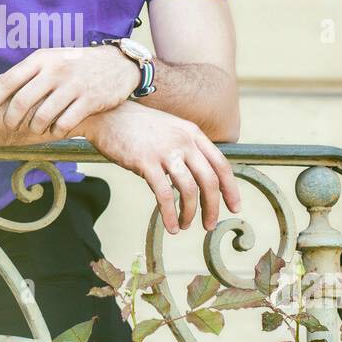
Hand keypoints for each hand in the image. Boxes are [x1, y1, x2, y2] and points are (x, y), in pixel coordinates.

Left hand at [0, 45, 138, 136]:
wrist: (116, 64)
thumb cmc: (72, 65)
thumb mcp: (43, 63)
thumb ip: (12, 77)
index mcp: (40, 59)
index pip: (8, 81)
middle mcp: (55, 70)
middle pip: (22, 101)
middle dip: (12, 120)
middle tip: (11, 127)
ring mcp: (74, 85)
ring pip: (43, 116)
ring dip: (34, 128)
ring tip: (35, 129)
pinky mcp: (90, 100)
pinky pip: (65, 123)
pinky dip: (56, 132)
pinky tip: (55, 131)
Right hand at [77, 104, 240, 234]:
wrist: (106, 114)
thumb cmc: (137, 126)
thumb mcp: (170, 129)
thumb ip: (186, 148)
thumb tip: (197, 178)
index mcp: (193, 134)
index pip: (221, 164)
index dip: (231, 189)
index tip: (234, 207)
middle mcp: (184, 141)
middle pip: (209, 180)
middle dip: (213, 207)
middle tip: (210, 225)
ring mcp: (165, 151)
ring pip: (189, 190)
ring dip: (191, 213)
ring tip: (186, 226)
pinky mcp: (145, 162)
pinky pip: (164, 195)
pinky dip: (170, 215)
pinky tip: (171, 226)